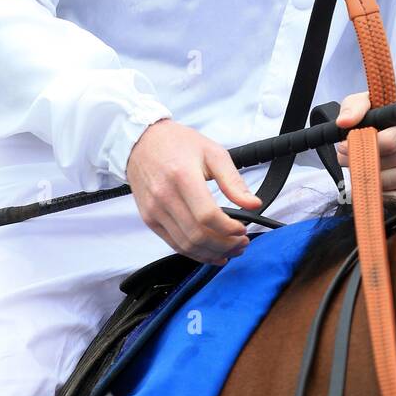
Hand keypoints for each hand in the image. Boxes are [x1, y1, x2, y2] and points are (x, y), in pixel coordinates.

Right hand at [126, 118, 261, 264]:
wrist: (142, 142)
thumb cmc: (177, 143)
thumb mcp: (212, 153)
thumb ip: (233, 181)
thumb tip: (254, 204)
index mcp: (183, 177)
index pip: (207, 216)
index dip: (228, 229)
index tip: (242, 229)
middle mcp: (165, 196)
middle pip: (197, 235)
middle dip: (224, 245)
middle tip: (241, 243)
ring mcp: (154, 210)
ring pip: (186, 245)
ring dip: (212, 253)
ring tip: (231, 249)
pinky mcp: (149, 219)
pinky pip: (173, 244)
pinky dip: (195, 253)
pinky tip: (211, 252)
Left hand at [334, 91, 395, 203]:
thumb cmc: (385, 116)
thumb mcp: (369, 102)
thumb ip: (355, 107)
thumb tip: (344, 122)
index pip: (391, 142)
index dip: (364, 146)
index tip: (344, 145)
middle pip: (385, 164)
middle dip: (358, 162)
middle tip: (344, 157)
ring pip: (386, 182)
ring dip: (363, 178)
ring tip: (354, 166)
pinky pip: (394, 198)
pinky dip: (376, 193)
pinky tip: (368, 183)